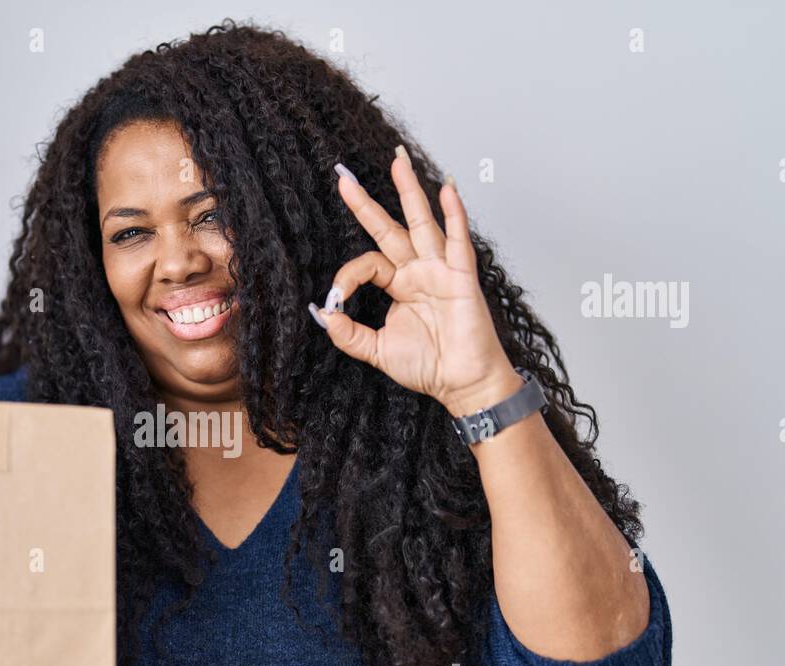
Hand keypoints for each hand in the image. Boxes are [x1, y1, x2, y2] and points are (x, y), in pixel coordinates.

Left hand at [311, 148, 521, 416]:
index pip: (368, 263)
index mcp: (399, 286)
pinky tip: (447, 190)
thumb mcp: (377, 350)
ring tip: (397, 162)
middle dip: (368, 202)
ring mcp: (440, 270)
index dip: (347, 276)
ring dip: (410, 192)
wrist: (461, 384)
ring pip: (421, 223)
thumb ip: (349, 334)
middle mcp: (418, 272)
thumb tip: (323, 313)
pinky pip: (457, 241)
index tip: (336, 297)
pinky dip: (454, 215)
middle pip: (390, 228)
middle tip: (345, 176)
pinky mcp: (462, 277)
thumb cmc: (428, 366)